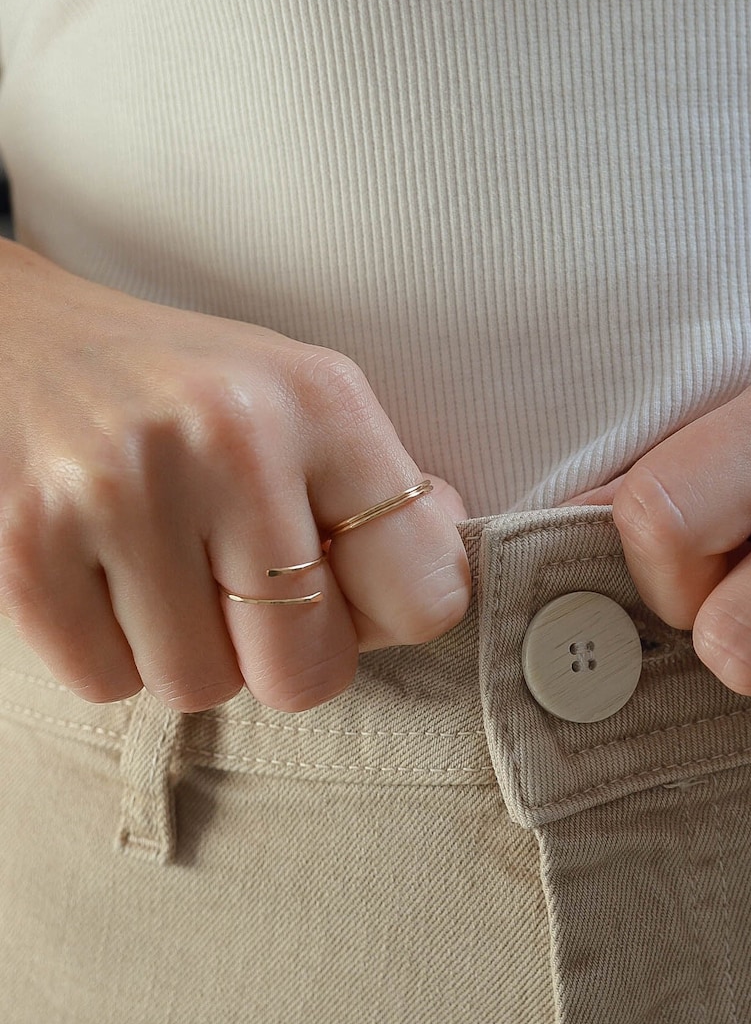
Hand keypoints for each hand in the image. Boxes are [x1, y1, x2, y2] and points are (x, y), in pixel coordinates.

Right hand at [0, 238, 470, 712]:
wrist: (16, 337)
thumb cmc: (182, 388)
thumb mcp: (298, 397)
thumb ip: (375, 494)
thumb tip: (436, 595)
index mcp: (321, 398)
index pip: (424, 594)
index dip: (387, 618)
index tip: (347, 591)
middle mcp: (230, 439)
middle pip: (308, 670)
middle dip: (282, 656)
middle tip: (243, 593)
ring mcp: (121, 491)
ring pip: (201, 687)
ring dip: (188, 651)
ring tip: (162, 568)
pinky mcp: (28, 544)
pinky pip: (107, 682)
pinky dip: (108, 650)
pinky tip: (102, 573)